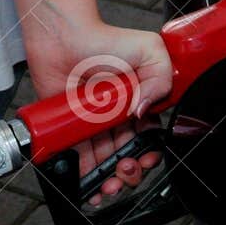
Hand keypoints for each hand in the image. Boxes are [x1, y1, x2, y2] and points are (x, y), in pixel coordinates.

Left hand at [28, 20, 172, 207]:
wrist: (64, 38)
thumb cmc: (102, 40)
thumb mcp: (150, 51)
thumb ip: (161, 79)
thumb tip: (144, 111)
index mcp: (141, 103)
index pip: (151, 139)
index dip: (150, 153)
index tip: (145, 155)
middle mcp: (119, 117)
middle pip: (130, 156)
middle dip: (132, 172)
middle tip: (125, 168)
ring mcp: (95, 125)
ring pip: (107, 164)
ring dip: (111, 181)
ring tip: (108, 184)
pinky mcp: (72, 129)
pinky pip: (80, 160)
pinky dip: (86, 178)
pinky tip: (90, 187)